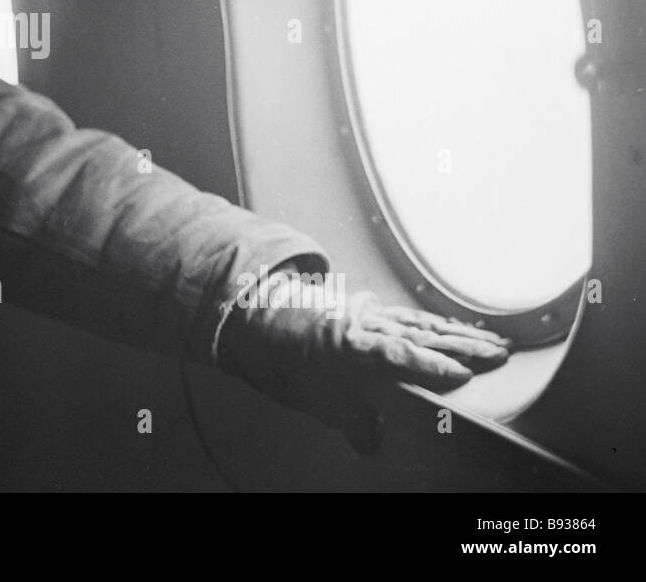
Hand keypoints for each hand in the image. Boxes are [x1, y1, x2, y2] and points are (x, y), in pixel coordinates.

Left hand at [214, 268, 510, 454]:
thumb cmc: (278, 358)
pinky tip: (455, 330)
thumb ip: (346, 416)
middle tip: (499, 354)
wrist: (252, 317)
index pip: (393, 354)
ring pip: (417, 324)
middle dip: (460, 345)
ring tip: (492, 342)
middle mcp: (358, 324)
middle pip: (416, 335)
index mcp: (342, 343)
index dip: (426, 365)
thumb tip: (370, 439)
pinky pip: (406, 319)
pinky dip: (433, 325)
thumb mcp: (307, 395)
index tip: (460, 374)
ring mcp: (365, 315)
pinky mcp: (368, 313)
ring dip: (455, 334)